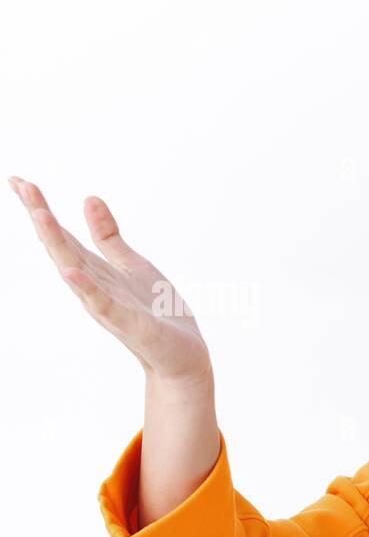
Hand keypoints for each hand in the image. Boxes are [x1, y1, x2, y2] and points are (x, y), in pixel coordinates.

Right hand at [9, 176, 212, 386]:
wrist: (182, 356)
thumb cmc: (156, 312)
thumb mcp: (132, 265)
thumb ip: (108, 237)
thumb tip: (89, 198)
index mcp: (96, 272)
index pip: (63, 236)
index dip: (41, 208)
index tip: (17, 180)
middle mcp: (94, 287)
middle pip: (63, 248)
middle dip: (42, 217)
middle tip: (20, 185)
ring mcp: (109, 305)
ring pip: (77, 271)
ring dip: (58, 244)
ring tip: (40, 214)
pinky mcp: (130, 324)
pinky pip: (104, 304)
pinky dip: (87, 288)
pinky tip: (71, 271)